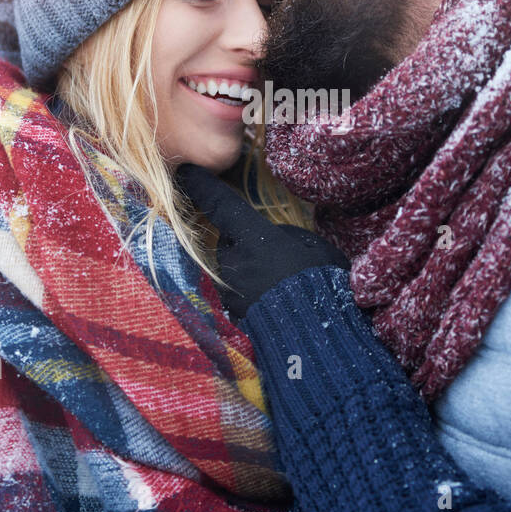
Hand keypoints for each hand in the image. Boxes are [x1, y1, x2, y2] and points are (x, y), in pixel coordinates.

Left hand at [177, 163, 348, 320]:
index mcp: (255, 239)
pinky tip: (271, 302)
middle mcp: (234, 263)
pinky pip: (234, 293)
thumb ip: (283, 237)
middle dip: (242, 244)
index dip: (201, 186)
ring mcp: (229, 291)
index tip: (186, 172)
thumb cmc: (324, 285)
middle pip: (226, 241)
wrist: (321, 339)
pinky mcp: (231, 315)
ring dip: (245, 271)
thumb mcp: (314, 248)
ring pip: (229, 268)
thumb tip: (267, 240)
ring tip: (277, 285)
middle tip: (274, 258)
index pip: (220, 204)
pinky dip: (248, 293)